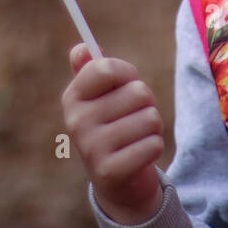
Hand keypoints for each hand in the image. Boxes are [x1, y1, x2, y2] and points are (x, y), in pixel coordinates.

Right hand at [61, 43, 165, 225]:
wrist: (118, 180)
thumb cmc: (114, 125)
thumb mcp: (101, 96)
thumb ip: (93, 70)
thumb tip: (81, 48)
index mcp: (73, 97)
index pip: (107, 68)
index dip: (127, 73)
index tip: (126, 84)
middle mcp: (76, 121)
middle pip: (138, 92)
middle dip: (146, 104)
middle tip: (133, 119)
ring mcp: (91, 147)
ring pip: (150, 118)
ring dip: (153, 127)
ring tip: (137, 137)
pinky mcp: (110, 171)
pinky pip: (154, 144)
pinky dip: (155, 147)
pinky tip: (139, 155)